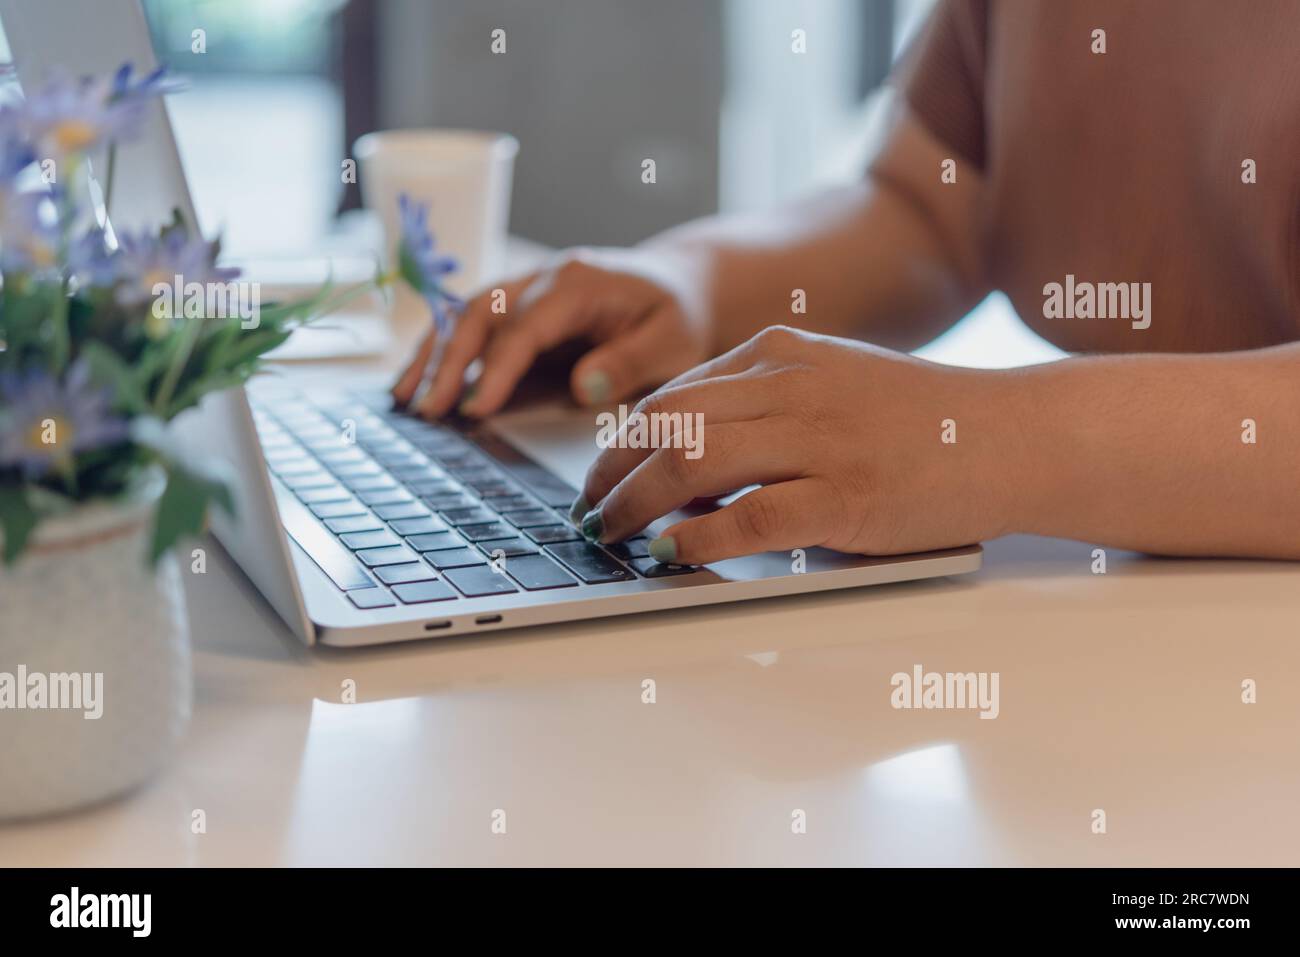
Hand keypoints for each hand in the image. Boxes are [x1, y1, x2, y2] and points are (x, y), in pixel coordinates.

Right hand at [392, 246, 710, 417]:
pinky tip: (419, 381)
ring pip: (465, 314)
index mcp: (580, 283)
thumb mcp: (672, 344)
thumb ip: (630, 363)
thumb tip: (581, 387)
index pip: (524, 326)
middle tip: (426, 409)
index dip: (496, 368)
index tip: (475, 407)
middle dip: (448, 361)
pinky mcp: (518, 307)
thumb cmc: (677, 318)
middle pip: (481, 313)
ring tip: (403, 397)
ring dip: (432, 354)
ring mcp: (526, 288)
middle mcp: (544, 277)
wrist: (679, 286)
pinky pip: (472, 324)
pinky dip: (442, 350)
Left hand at [573, 325, 1023, 563]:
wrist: (1012, 435)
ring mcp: (819, 441)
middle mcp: (793, 387)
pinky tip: (671, 553)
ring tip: (610, 531)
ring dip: (637, 503)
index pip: (675, 394)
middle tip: (588, 508)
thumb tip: (685, 465)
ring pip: (694, 462)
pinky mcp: (845, 497)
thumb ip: (762, 407)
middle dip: (612, 471)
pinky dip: (699, 538)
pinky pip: (749, 517)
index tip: (600, 473)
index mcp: (784, 353)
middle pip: (669, 424)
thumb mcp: (834, 383)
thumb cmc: (922, 419)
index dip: (624, 439)